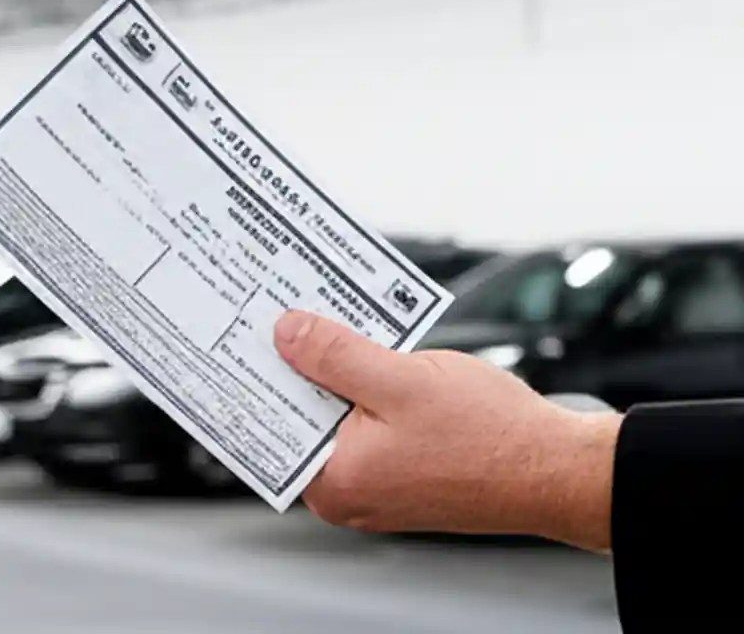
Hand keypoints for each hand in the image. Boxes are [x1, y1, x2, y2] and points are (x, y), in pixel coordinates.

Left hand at [274, 310, 620, 551]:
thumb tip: (286, 332)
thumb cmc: (490, 437)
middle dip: (299, 364)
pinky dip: (367, 388)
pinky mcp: (402, 473)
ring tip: (330, 323)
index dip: (260, 371)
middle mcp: (347, 493)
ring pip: (338, 415)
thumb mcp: (400, 380)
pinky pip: (368, 424)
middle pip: (302, 415)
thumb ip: (335, 356)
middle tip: (287, 311)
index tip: (247, 334)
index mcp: (334, 481)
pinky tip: (372, 352)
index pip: (270, 422)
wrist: (558, 471)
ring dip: (338, 371)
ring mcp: (376, 486)